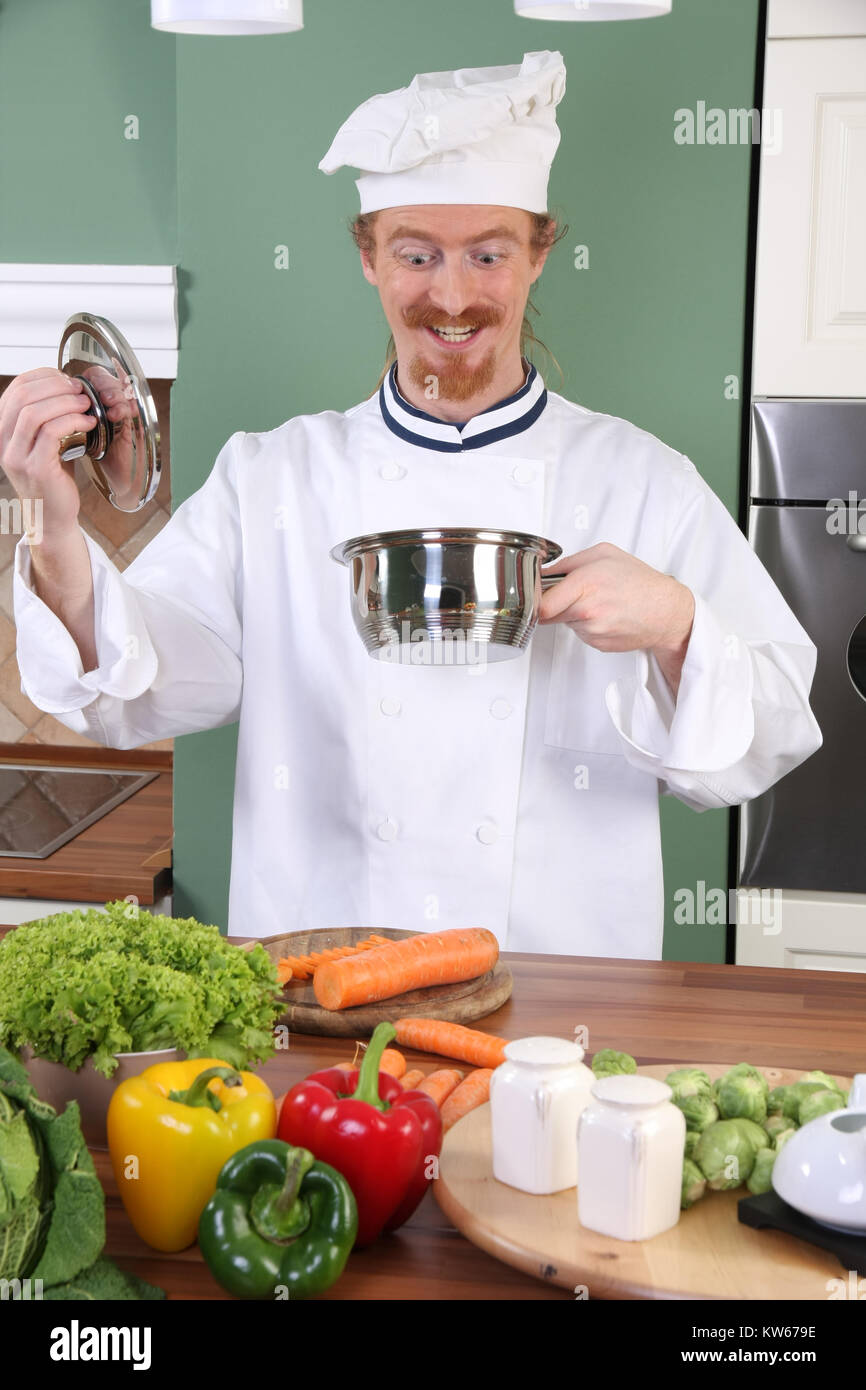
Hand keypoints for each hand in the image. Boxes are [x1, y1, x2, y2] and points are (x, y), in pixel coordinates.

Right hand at [0, 368, 95, 543]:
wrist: (52, 516)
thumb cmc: (53, 477)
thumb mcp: (43, 441)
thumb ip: (45, 416)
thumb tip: (64, 386)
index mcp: (2, 429)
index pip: (16, 388)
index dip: (43, 376)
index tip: (66, 379)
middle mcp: (2, 441)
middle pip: (23, 396)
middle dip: (56, 386)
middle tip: (80, 390)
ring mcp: (16, 456)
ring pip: (35, 412)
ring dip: (65, 402)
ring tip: (86, 404)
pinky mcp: (35, 468)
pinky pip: (51, 433)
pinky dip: (73, 421)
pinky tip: (88, 423)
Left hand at [539, 541, 694, 693]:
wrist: (666, 611)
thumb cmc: (640, 581)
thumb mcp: (603, 554)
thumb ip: (568, 562)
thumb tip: (543, 573)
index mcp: (585, 584)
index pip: (541, 604)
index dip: (534, 600)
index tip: (533, 596)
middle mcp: (586, 611)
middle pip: (547, 615)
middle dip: (552, 604)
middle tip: (568, 594)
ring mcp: (592, 631)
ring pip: (565, 623)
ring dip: (572, 613)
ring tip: (597, 601)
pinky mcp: (597, 644)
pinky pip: (580, 633)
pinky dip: (587, 625)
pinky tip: (605, 615)